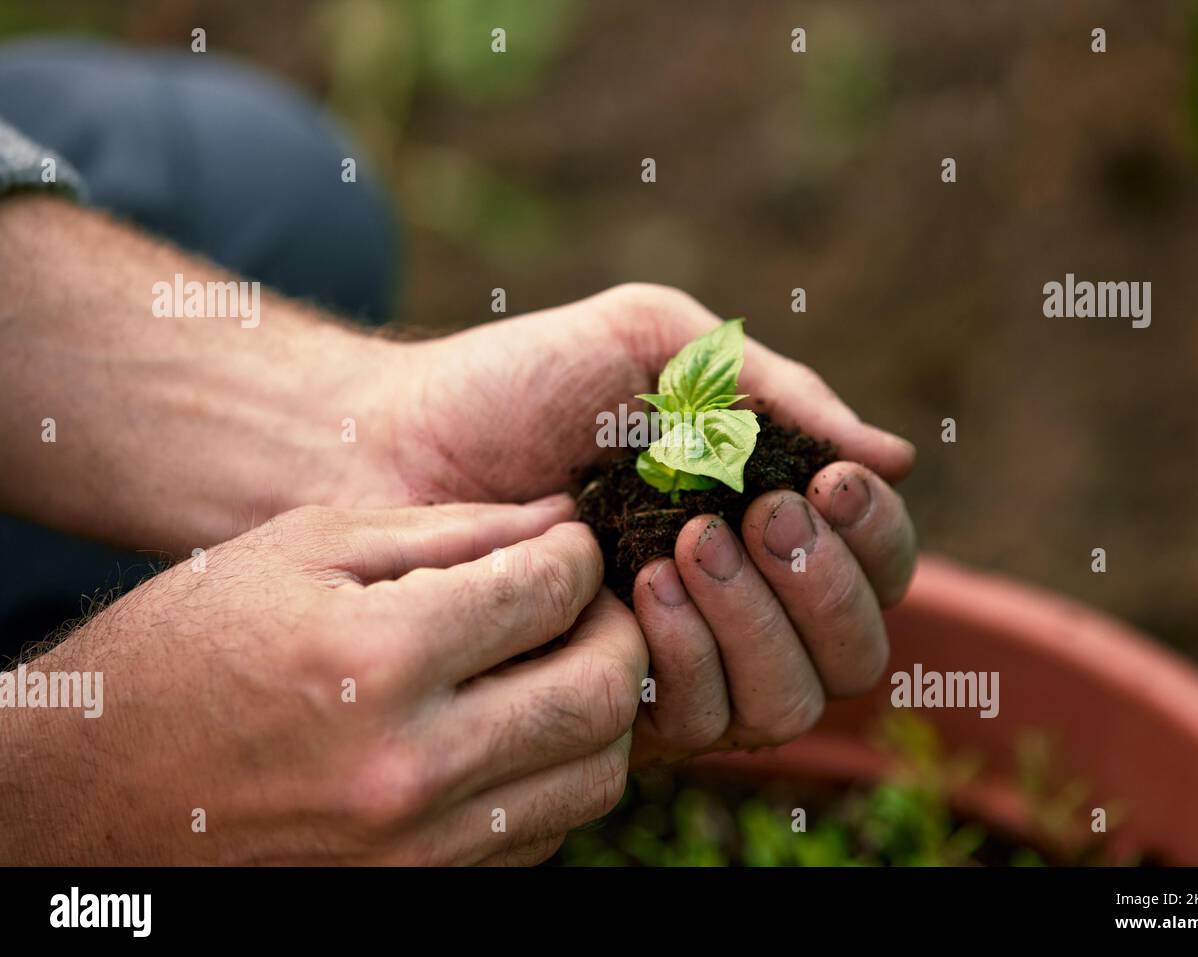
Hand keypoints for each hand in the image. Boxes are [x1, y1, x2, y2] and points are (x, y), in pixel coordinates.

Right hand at [0, 497, 645, 864]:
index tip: (564, 543)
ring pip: (593, 777)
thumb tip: (557, 519)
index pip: (551, 593)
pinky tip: (512, 728)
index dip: (577, 554)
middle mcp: (409, 769)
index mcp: (376, 659)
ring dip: (599, 710)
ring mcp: (418, 850)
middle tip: (585, 602)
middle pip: (601, 693)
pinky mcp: (419, 894)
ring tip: (555, 664)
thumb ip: (450, 531)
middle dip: (617, 629)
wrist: (95, 790)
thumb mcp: (306, 549)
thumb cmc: (193, 645)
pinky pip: (543, 834)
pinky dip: (553, 775)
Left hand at [342, 284, 917, 764]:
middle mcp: (735, 600)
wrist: (394, 440)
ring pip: (792, 701)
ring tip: (686, 546)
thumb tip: (896, 458)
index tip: (831, 483)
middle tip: (760, 517)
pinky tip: (639, 589)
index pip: (874, 564)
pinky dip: (693, 658)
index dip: (876, 538)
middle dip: (824, 585)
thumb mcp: (658, 346)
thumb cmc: (523, 383)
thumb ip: (776, 393)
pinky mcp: (616, 706)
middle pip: (854, 650)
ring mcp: (680, 660)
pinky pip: (704, 725)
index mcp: (756, 515)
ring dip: (759, 623)